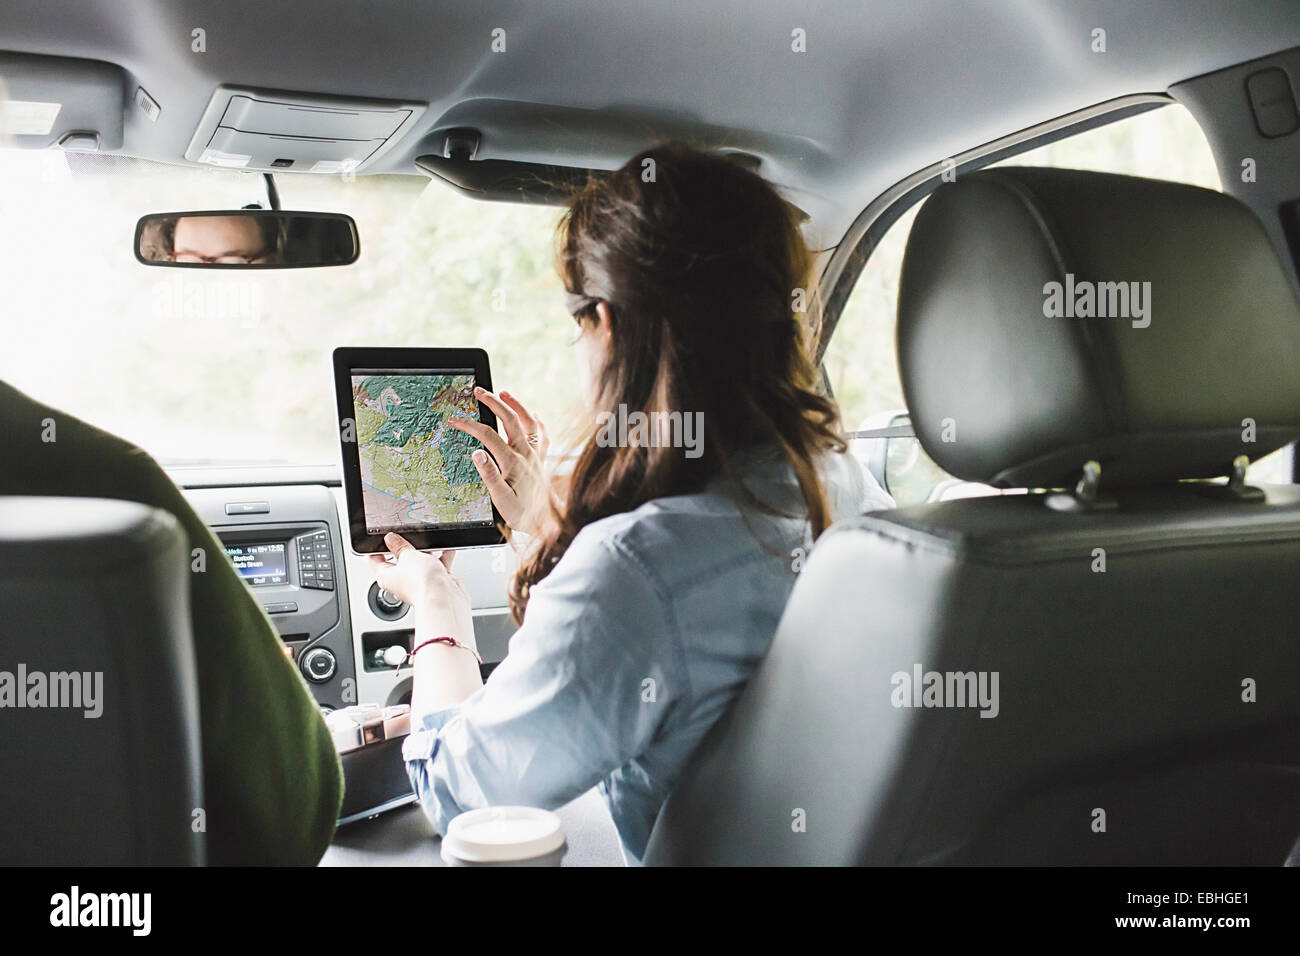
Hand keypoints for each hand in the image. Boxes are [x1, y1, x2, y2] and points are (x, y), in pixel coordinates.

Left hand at [368, 533, 471, 636]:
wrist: (443, 597)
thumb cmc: (421, 584)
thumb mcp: (407, 555)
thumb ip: (399, 546)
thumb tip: (391, 539)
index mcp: (385, 577)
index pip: (374, 560)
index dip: (377, 546)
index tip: (384, 536)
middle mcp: (399, 582)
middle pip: (397, 560)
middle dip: (403, 547)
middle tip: (406, 536)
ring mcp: (416, 582)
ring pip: (418, 563)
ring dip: (424, 552)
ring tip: (428, 541)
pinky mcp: (432, 583)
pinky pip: (434, 566)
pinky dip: (440, 557)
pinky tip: (445, 548)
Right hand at [448, 387, 556, 535]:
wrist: (546, 522)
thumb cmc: (521, 513)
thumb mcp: (500, 499)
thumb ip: (489, 475)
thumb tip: (477, 453)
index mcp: (512, 461)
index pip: (487, 435)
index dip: (469, 425)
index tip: (454, 420)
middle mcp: (525, 453)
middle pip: (509, 419)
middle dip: (493, 402)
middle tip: (479, 391)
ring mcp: (535, 455)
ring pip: (528, 422)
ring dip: (516, 405)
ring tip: (503, 392)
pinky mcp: (541, 460)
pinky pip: (542, 436)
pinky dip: (538, 423)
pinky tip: (534, 415)